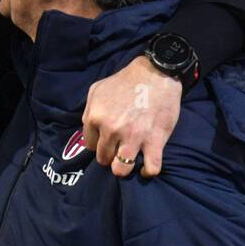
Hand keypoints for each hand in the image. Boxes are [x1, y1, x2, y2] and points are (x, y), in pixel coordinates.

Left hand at [82, 55, 182, 177]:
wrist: (155, 73)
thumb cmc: (125, 81)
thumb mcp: (97, 89)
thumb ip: (88, 111)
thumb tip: (88, 129)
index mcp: (95, 118)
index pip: (89, 145)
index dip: (98, 143)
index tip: (106, 139)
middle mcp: (111, 130)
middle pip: (103, 158)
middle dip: (109, 155)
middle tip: (118, 148)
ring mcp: (133, 138)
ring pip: (121, 169)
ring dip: (123, 167)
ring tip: (128, 160)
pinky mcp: (154, 141)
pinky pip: (151, 168)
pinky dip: (148, 172)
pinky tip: (145, 168)